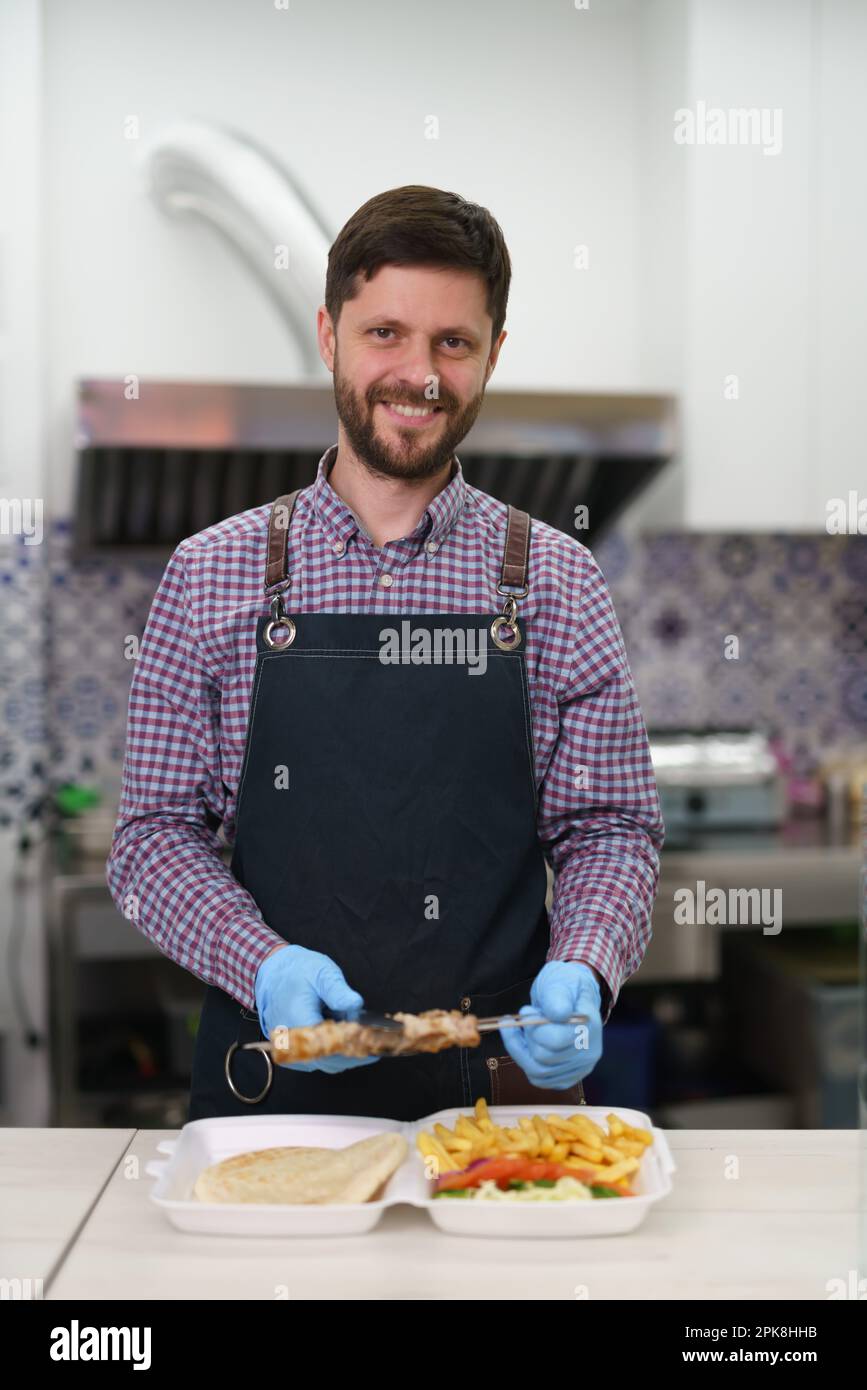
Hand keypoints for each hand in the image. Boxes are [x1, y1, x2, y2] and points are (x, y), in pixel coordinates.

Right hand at [254, 944, 380, 1073]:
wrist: (273, 975)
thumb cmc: (297, 972)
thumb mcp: (321, 972)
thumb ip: (337, 990)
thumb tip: (355, 1004)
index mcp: (297, 1018)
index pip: (329, 1043)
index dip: (354, 1045)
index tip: (373, 1041)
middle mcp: (290, 1039)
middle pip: (329, 1059)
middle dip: (355, 1052)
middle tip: (376, 1042)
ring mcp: (290, 1049)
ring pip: (325, 1063)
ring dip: (347, 1054)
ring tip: (365, 1040)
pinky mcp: (293, 1053)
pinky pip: (318, 1061)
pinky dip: (335, 1054)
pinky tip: (348, 1042)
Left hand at [499, 961, 602, 1088]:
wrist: (574, 998)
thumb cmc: (566, 988)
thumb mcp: (560, 983)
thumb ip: (557, 997)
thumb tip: (556, 1014)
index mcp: (590, 1028)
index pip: (554, 1040)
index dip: (532, 1026)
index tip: (526, 1010)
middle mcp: (589, 1053)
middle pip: (543, 1058)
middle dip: (526, 1036)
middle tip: (523, 1017)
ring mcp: (580, 1069)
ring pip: (538, 1072)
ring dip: (520, 1050)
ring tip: (519, 1030)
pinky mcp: (569, 1078)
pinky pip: (540, 1079)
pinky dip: (526, 1062)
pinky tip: (526, 1044)